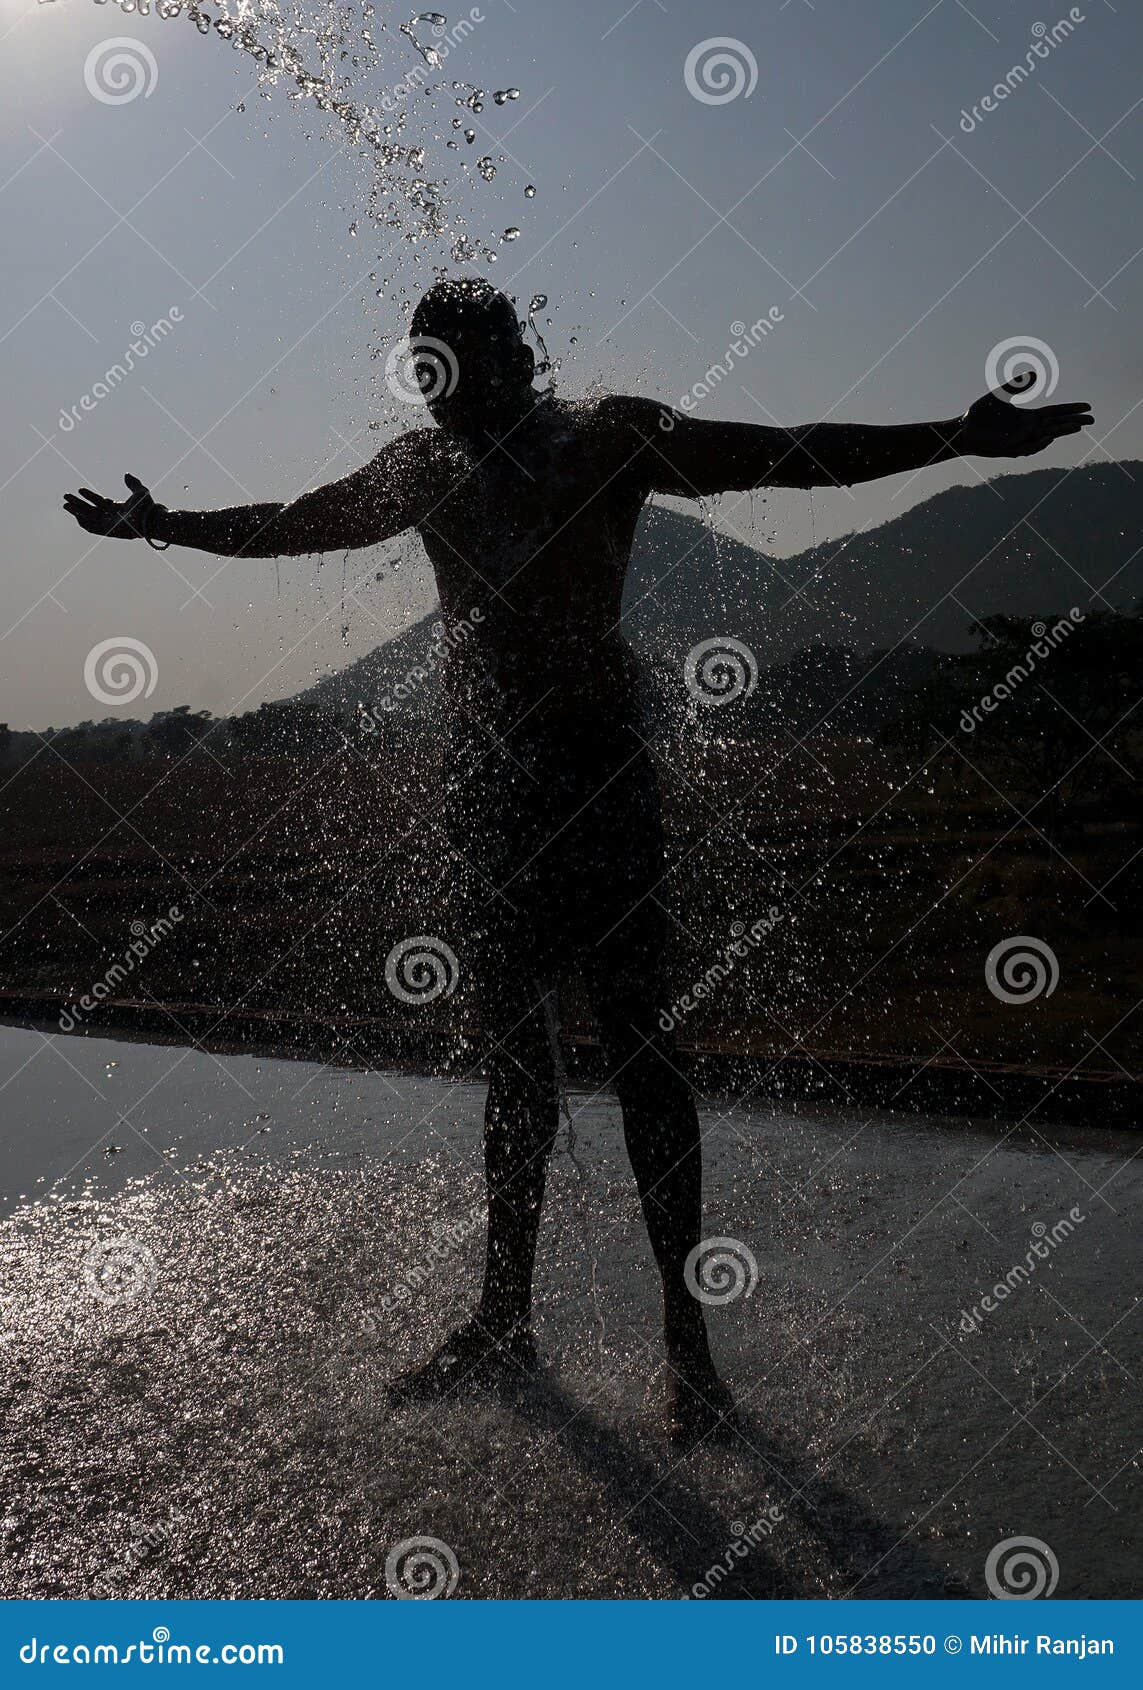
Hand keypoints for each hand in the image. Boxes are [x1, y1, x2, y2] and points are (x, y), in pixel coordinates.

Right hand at [63, 473, 160, 539]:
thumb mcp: (140, 492)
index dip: (89, 496)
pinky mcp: (109, 532)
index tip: (80, 489)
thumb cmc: (147, 507)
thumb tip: (126, 474)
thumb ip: (133, 483)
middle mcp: (112, 517)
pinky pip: (93, 528)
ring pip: (89, 518)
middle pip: (91, 510)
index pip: (99, 502)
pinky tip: (76, 515)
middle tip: (66, 497)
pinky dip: (84, 522)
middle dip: (78, 503)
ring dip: (77, 512)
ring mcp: (110, 525)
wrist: (150, 519)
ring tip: (65, 504)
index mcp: (118, 508)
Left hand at [958, 377, 1093, 458]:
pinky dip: (1040, 443)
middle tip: (1092, 420)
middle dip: (1074, 423)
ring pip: (1046, 437)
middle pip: (1057, 425)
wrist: (963, 428)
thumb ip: (1017, 384)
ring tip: (1076, 427)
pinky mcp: (1010, 449)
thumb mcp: (1000, 393)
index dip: (1071, 410)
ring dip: (1060, 432)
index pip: (1055, 413)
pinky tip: (1049, 436)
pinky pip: (1029, 448)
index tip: (1087, 406)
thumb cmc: (981, 413)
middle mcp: (1027, 429)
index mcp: (1028, 417)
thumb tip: (1036, 374)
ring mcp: (1020, 440)